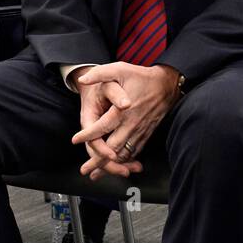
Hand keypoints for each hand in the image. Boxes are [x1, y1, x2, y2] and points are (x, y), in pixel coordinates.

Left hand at [72, 62, 180, 179]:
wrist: (167, 84)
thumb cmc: (142, 77)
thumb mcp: (120, 69)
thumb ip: (100, 74)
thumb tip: (82, 79)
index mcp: (122, 110)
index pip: (102, 127)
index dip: (88, 135)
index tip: (76, 140)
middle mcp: (131, 124)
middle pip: (112, 148)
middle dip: (97, 161)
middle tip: (85, 170)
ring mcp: (139, 131)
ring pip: (123, 153)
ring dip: (110, 166)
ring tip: (97, 174)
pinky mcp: (146, 134)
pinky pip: (134, 151)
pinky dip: (125, 162)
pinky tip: (117, 167)